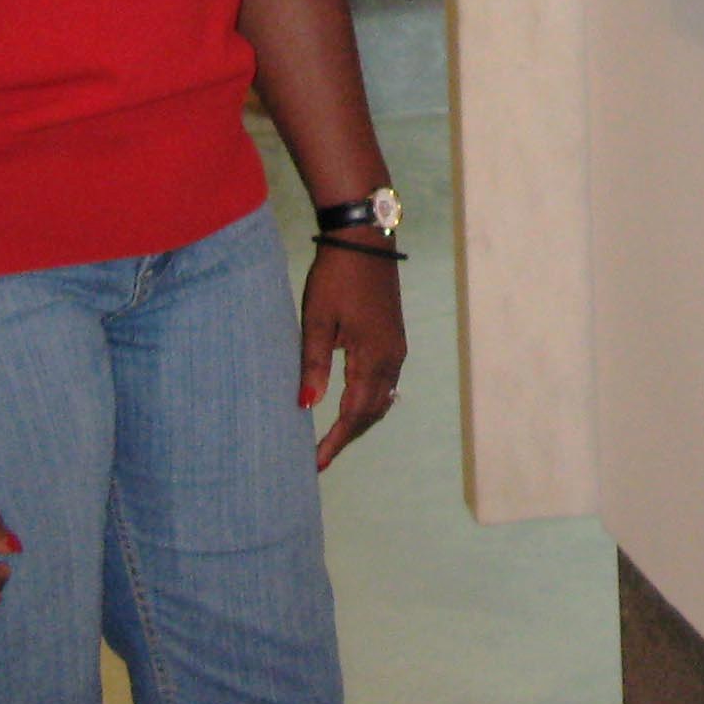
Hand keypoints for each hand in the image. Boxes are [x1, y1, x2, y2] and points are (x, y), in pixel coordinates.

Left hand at [299, 240, 406, 470]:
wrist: (364, 241)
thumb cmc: (336, 277)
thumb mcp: (317, 321)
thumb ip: (313, 365)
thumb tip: (307, 407)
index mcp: (372, 357)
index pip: (354, 413)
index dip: (335, 440)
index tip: (316, 463)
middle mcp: (391, 358)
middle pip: (372, 411)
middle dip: (347, 435)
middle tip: (320, 455)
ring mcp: (396, 348)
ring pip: (382, 398)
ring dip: (360, 420)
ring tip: (334, 435)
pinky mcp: (394, 338)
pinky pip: (386, 382)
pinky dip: (369, 401)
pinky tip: (352, 402)